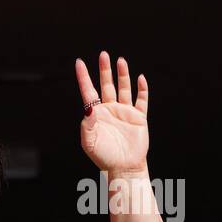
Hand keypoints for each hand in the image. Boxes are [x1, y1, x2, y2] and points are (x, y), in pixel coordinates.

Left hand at [75, 51, 148, 176]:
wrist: (123, 167)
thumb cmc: (103, 156)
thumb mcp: (90, 142)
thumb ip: (88, 124)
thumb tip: (88, 107)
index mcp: (96, 114)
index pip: (88, 91)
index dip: (84, 77)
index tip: (79, 62)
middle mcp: (110, 110)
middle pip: (106, 85)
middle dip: (105, 70)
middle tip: (103, 55)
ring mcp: (125, 112)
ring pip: (123, 88)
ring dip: (122, 75)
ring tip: (121, 60)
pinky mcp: (139, 117)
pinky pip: (141, 100)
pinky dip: (142, 89)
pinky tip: (140, 79)